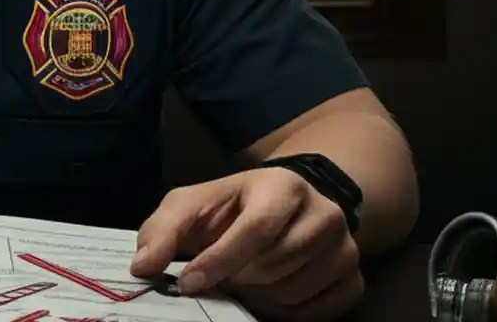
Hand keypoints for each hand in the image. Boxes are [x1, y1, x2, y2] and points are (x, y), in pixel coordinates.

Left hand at [130, 168, 362, 320]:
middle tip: (221, 275)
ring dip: (258, 296)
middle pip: (273, 265)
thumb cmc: (234, 206)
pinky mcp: (354, 277)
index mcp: (282, 187)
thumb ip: (162, 230)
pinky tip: (270, 292)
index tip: (190, 282)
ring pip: (293, 291)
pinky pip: (317, 311)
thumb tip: (142, 266)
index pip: (256, 231)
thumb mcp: (192, 205)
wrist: (288, 204)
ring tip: (245, 278)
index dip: (219, 261)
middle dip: (237, 278)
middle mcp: (324, 213)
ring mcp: (346, 247)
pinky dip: (286, 311)